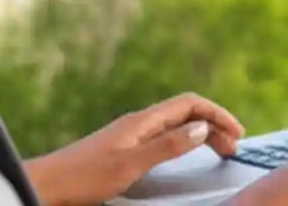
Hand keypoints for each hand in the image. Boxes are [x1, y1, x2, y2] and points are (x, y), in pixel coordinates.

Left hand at [24, 92, 245, 205]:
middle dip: (214, 125)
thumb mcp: (131, 164)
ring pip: (177, 125)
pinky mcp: (126, 146)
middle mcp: (140, 122)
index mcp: (143, 121)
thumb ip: (167, 146)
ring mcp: (133, 133)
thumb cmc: (85, 176)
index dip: (217, 114)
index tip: (237, 133)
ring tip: (219, 150)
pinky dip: (185, 141)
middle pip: (186, 113)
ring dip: (202, 133)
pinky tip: (188, 153)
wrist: (49, 183)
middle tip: (233, 147)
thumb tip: (200, 128)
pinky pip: (166, 136)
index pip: (190, 105)